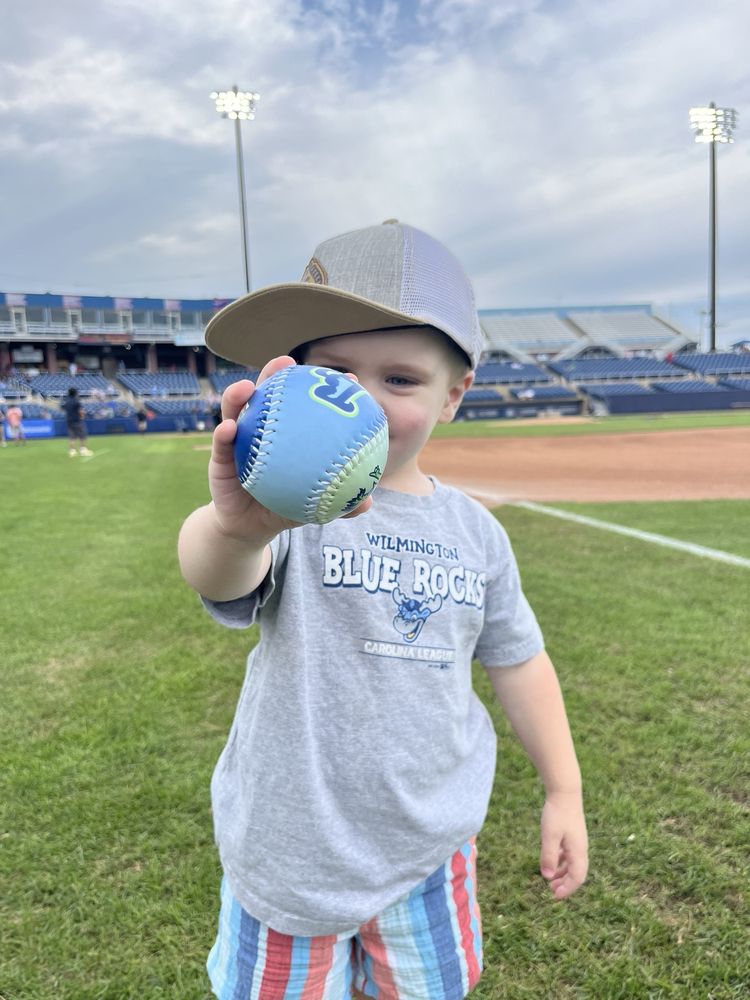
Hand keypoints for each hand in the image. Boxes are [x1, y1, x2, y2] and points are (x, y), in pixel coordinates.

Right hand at [209, 357, 371, 540]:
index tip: (345, 378)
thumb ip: (340, 503)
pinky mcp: (219, 459)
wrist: (250, 528)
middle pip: (268, 395)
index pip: (306, 405)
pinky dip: (223, 433)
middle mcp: (261, 430)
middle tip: (286, 362)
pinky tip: (229, 428)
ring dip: (238, 395)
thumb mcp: (314, 506)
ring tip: (246, 387)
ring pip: (237, 411)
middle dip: (275, 374)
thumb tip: (367, 502)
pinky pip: (220, 444)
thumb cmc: (285, 508)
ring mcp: (238, 441)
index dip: (324, 389)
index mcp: (286, 434)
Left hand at [539, 792, 587, 899]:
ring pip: (573, 864)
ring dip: (562, 874)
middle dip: (565, 885)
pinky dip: (562, 862)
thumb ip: (548, 856)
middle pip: (577, 873)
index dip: (567, 890)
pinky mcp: (573, 835)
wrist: (565, 792)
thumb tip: (547, 877)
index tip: (554, 896)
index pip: (577, 878)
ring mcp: (577, 842)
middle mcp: (581, 849)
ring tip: (550, 880)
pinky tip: (552, 862)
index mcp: (578, 852)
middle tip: (551, 892)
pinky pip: (569, 855)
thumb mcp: (550, 836)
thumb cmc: (557, 813)